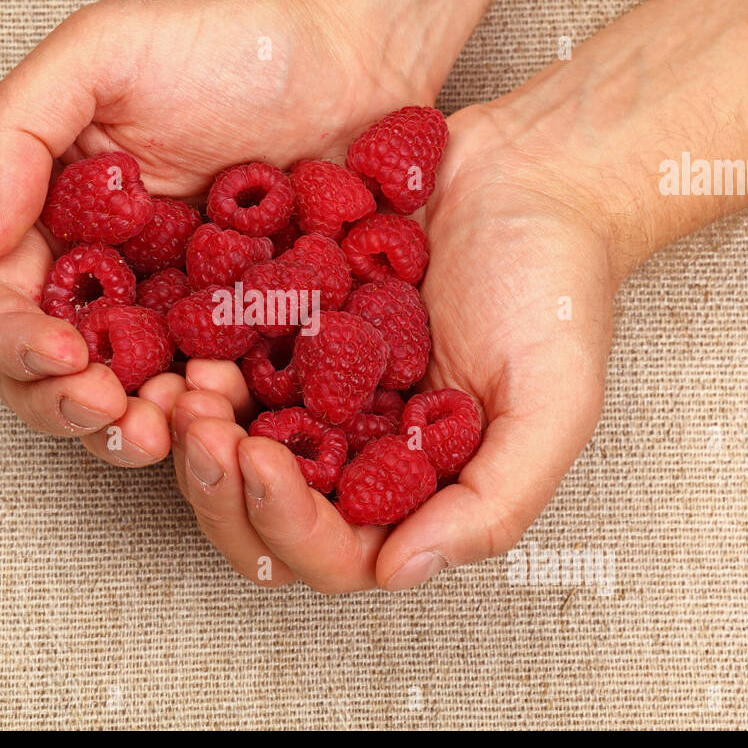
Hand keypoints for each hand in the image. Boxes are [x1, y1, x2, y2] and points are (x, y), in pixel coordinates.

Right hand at [0, 0, 428, 465]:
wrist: (345, 58)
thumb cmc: (220, 43)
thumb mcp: (100, 50)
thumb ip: (17, 127)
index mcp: (54, 226)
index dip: (15, 342)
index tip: (66, 352)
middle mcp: (105, 284)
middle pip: (47, 377)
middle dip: (67, 409)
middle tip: (117, 412)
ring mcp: (175, 320)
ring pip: (126, 404)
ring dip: (132, 433)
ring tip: (174, 426)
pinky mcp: (242, 340)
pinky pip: (216, 398)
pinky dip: (213, 418)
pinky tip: (233, 410)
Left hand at [169, 104, 618, 591]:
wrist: (530, 174)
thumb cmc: (556, 289)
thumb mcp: (554, 403)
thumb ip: (494, 502)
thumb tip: (400, 572)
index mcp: (417, 490)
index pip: (334, 554)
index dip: (284, 525)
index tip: (258, 459)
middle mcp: (358, 456)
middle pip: (261, 517)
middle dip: (219, 485)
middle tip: (197, 424)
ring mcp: (316, 397)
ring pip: (230, 451)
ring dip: (198, 432)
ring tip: (191, 382)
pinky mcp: (286, 336)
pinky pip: (227, 370)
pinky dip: (198, 367)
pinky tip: (190, 338)